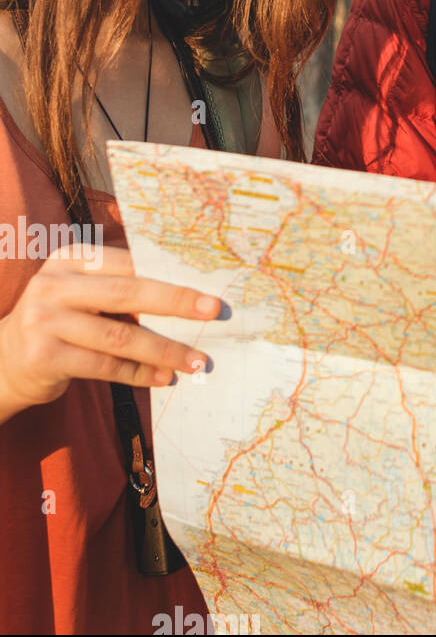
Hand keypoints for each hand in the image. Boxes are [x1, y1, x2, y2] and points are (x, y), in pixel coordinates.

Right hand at [0, 243, 219, 423]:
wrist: (4, 362)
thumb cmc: (62, 322)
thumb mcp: (84, 294)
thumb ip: (123, 288)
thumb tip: (190, 297)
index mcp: (71, 258)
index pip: (129, 262)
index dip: (171, 273)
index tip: (207, 282)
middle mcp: (54, 284)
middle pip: (128, 292)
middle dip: (176, 302)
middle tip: (213, 312)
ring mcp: (44, 320)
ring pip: (119, 336)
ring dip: (164, 349)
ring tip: (196, 360)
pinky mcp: (44, 356)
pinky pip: (105, 366)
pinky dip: (139, 372)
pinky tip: (164, 377)